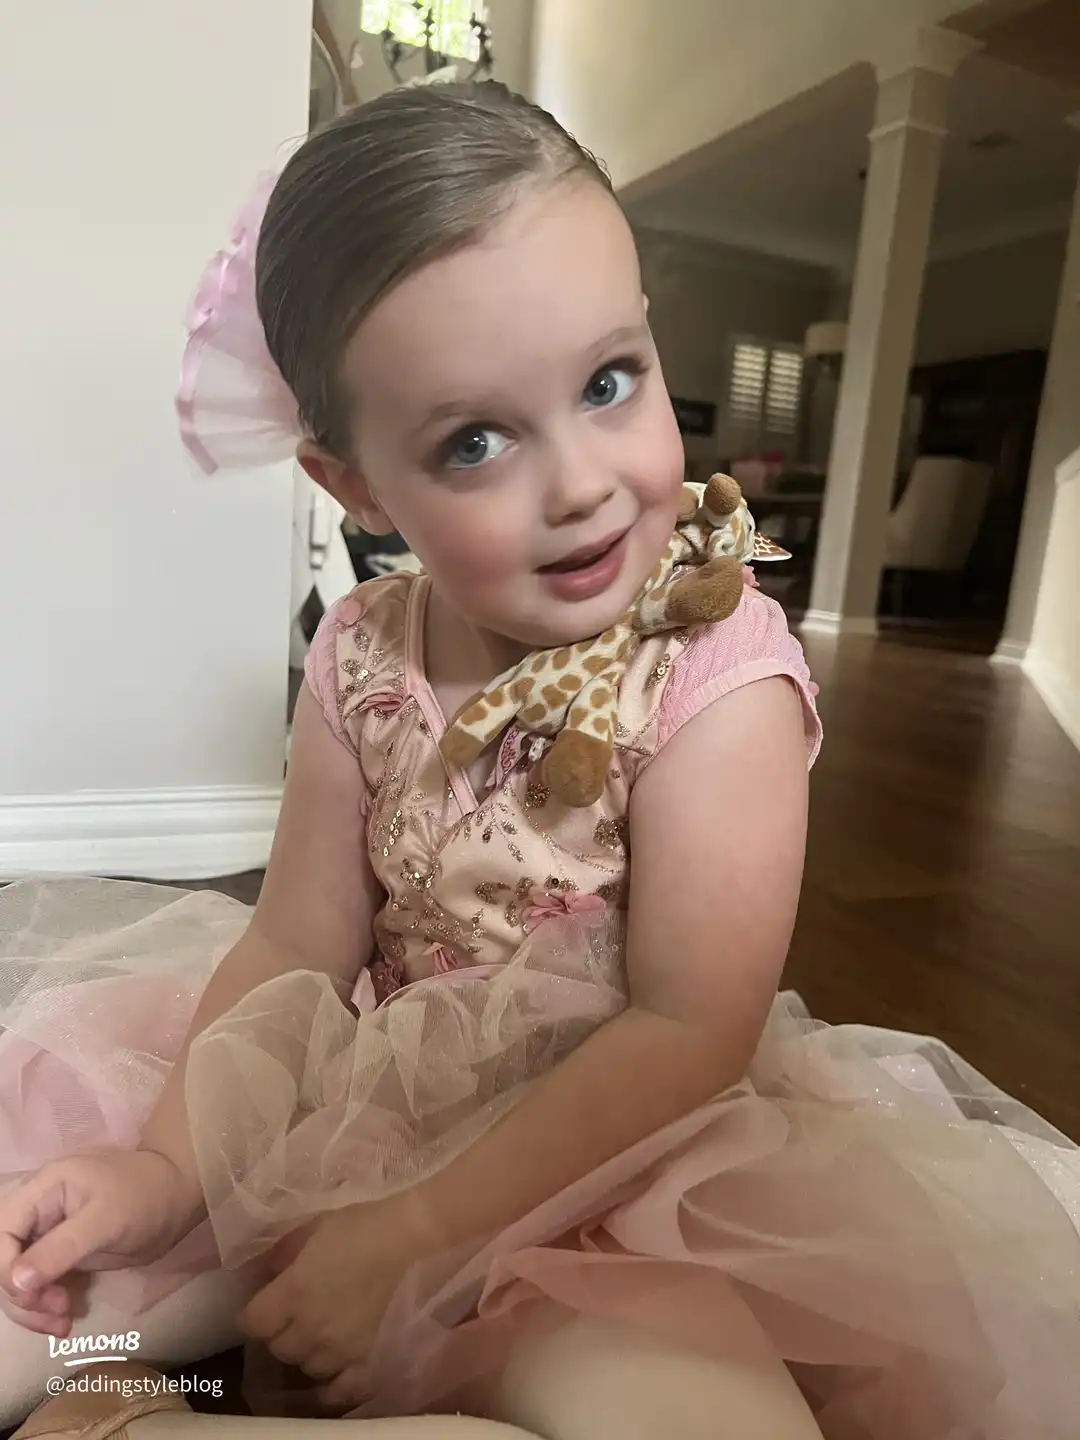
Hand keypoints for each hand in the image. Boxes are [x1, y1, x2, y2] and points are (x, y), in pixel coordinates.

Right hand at [0, 1150, 199, 1335]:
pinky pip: (38, 1286)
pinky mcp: (61, 1257)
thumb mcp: (105, 1221)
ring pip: (19, 1279)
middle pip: (5, 1260)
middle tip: (56, 1312)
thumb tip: (16, 1282)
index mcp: (41, 1190)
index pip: (2, 1233)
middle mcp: (37, 1212)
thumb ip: (60, 1249)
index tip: (31, 1296)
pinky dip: (45, 1308)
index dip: (6, 1268)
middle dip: (21, 1294)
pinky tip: (65, 1321)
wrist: (177, 1199)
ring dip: (32, 1308)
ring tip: (63, 1324)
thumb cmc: (144, 1198)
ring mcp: (48, 1236)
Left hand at [239, 1195, 432, 1411]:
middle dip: (278, 1332)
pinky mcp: (362, 1353)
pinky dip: (329, 1387)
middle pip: (277, 1347)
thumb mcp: (309, 1229)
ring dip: (303, 1351)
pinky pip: (338, 1388)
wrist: (398, 1238)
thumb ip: (282, 1255)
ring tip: (314, 1334)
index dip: (251, 1315)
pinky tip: (326, 1379)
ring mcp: (337, 1344)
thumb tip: (266, 1275)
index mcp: (292, 1292)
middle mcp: (310, 1325)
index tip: (258, 1306)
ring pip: (304, 1366)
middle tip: (289, 1316)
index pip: (252, 1323)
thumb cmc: (353, 1227)